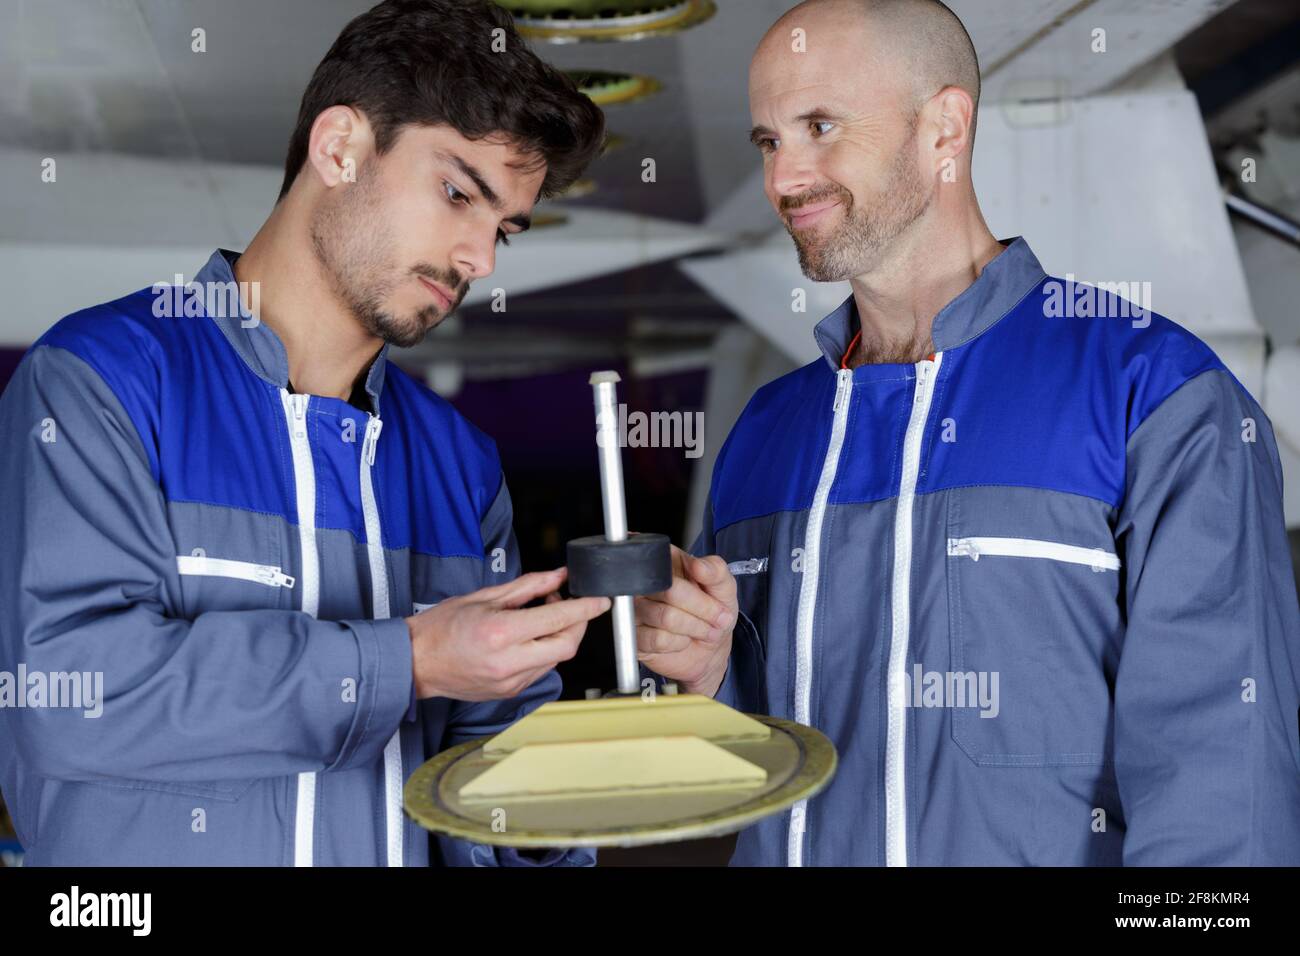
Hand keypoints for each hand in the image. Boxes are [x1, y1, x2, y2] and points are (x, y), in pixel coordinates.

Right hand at [407, 567, 608, 701]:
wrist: (415, 663)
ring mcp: (510, 681)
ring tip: (543, 619)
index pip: (558, 620)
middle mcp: (508, 662)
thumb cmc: (441, 627)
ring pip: (556, 660)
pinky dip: (545, 652)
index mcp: (500, 633)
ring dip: (560, 638)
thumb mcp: (484, 596)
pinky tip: (531, 638)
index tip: (601, 600)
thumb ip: (527, 586)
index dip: (585, 608)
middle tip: (570, 605)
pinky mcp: (509, 692)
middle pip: (567, 646)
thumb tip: (558, 577)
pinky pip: (541, 670)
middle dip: (578, 624)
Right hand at [634, 545, 734, 696]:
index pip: (672, 567)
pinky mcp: (635, 636)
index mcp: (665, 563)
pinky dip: (679, 643)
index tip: (715, 598)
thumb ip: (716, 570)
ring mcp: (635, 610)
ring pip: (665, 616)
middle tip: (718, 620)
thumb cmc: (712, 612)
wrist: (708, 648)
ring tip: (704, 631)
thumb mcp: (723, 587)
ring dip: (694, 628)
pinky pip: (657, 639)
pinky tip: (682, 640)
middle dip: (702, 610)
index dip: (696, 587)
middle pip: (669, 591)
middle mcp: (644, 583)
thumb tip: (698, 565)